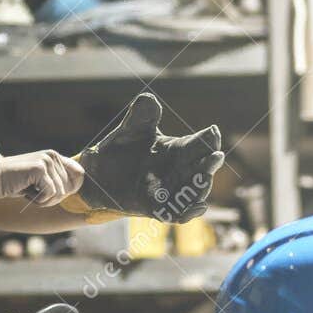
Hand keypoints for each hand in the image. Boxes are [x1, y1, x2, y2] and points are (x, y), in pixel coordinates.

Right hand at [0, 150, 84, 206]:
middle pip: (70, 188)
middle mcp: (52, 156)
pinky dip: (38, 200)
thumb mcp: (38, 180)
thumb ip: (55, 180)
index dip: (73, 188)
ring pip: (60, 193)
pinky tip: (25, 192)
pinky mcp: (40, 168)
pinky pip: (50, 194)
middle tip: (34, 194)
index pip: (80, 173)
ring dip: (44, 200)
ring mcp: (46, 161)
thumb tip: (78, 187)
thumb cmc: (13, 182)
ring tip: (28, 191)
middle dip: (52, 198)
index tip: (55, 195)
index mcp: (54, 156)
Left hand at [74, 93, 223, 221]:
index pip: (201, 143)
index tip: (212, 132)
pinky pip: (177, 214)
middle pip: (203, 168)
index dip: (209, 138)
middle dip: (210, 163)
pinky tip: (197, 207)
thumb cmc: (121, 149)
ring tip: (204, 179)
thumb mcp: (131, 130)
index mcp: (179, 149)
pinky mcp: (156, 208)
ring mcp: (170, 191)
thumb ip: (141, 115)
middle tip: (215, 156)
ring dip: (201, 187)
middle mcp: (180, 170)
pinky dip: (188, 212)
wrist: (97, 174)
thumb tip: (148, 99)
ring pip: (195, 192)